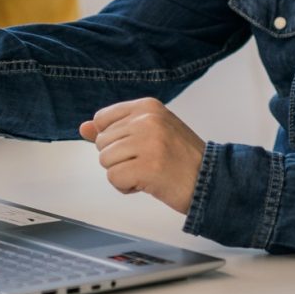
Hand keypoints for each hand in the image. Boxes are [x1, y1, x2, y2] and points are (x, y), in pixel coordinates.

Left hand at [79, 99, 204, 215]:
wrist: (211, 180)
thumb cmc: (181, 158)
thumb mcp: (150, 132)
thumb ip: (115, 128)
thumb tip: (83, 128)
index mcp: (148, 106)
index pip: (102, 119)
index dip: (113, 139)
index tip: (136, 145)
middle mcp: (147, 120)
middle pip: (101, 142)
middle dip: (119, 158)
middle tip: (147, 161)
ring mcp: (148, 142)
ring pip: (105, 161)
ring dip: (123, 173)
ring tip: (148, 171)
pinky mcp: (147, 166)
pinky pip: (114, 178)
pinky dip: (126, 187)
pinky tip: (147, 183)